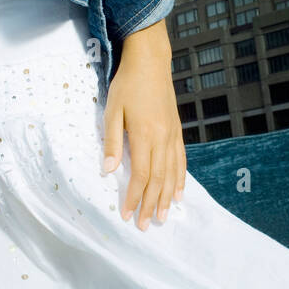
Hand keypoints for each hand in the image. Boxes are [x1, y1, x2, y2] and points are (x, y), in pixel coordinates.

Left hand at [102, 25, 185, 231]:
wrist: (151, 62)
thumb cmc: (127, 84)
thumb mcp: (112, 110)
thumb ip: (111, 142)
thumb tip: (107, 171)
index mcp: (144, 135)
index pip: (140, 175)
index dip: (134, 198)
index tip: (127, 215)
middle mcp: (162, 138)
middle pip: (158, 180)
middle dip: (152, 205)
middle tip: (146, 226)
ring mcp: (172, 135)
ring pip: (172, 174)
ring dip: (168, 198)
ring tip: (164, 217)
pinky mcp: (177, 131)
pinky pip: (181, 160)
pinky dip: (181, 179)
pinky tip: (180, 193)